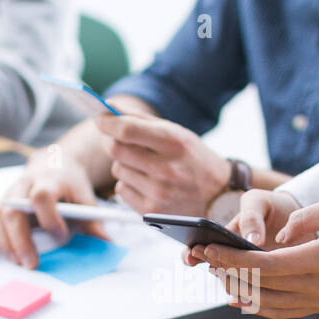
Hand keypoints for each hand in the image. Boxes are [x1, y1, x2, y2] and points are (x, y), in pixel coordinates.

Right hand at [0, 153, 108, 267]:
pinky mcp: (0, 201)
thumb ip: (93, 221)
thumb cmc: (71, 184)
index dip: (50, 218)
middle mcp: (24, 185)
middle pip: (13, 209)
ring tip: (18, 261)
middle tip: (31, 263)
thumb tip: (106, 244)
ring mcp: (9, 192)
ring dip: (5, 240)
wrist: (56, 163)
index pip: (41, 196)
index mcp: (48, 180)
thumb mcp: (85, 197)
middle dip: (21, 239)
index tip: (62, 235)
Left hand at [93, 114, 230, 214]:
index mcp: (174, 142)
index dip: (107, 122)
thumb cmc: (194, 160)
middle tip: (116, 139)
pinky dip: (129, 184)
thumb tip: (108, 108)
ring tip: (145, 166)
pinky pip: (121, 190)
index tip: (98, 117)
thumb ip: (142, 121)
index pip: (128, 129)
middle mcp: (166, 168)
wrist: (219, 197)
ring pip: (118, 170)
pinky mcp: (151, 210)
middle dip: (111, 141)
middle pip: (116, 150)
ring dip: (124, 164)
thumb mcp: (178, 134)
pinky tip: (147, 183)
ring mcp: (159, 192)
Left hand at [191, 198, 318, 318]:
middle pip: (262, 285)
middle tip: (205, 259)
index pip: (265, 265)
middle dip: (229, 272)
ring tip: (218, 275)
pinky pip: (284, 312)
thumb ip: (304, 218)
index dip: (233, 259)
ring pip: (269, 304)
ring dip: (239, 291)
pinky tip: (240, 299)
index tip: (210, 250)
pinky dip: (258, 307)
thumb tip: (278, 236)